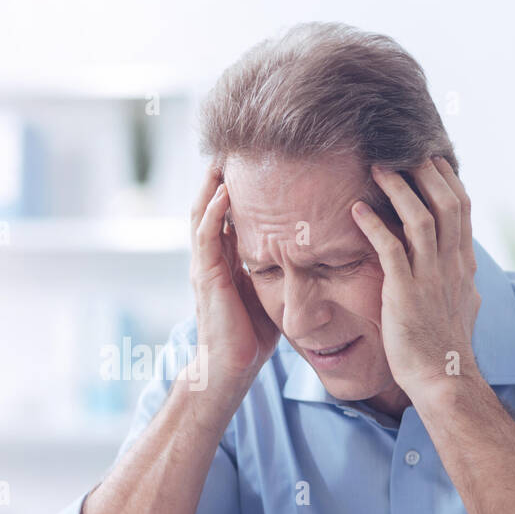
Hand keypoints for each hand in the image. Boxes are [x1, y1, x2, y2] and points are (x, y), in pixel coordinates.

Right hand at [189, 164, 279, 401]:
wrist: (231, 367)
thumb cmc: (252, 336)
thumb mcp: (271, 292)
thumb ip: (282, 270)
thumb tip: (313, 252)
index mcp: (225, 260)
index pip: (227, 214)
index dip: (236, 188)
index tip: (253, 162)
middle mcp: (211, 257)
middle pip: (210, 205)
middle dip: (219, 176)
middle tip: (234, 147)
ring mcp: (204, 265)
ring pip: (202, 213)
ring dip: (211, 184)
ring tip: (223, 157)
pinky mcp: (205, 276)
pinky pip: (206, 236)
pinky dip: (213, 212)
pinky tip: (225, 192)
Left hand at [351, 157, 480, 402]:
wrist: (443, 378)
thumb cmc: (445, 345)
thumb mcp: (464, 304)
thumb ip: (462, 279)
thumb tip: (466, 266)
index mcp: (464, 264)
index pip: (462, 208)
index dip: (446, 179)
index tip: (429, 158)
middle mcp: (452, 264)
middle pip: (447, 202)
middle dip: (425, 171)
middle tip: (401, 150)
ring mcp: (431, 277)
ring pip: (421, 217)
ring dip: (398, 189)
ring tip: (376, 168)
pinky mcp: (405, 292)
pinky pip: (391, 248)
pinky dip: (373, 225)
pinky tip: (355, 210)